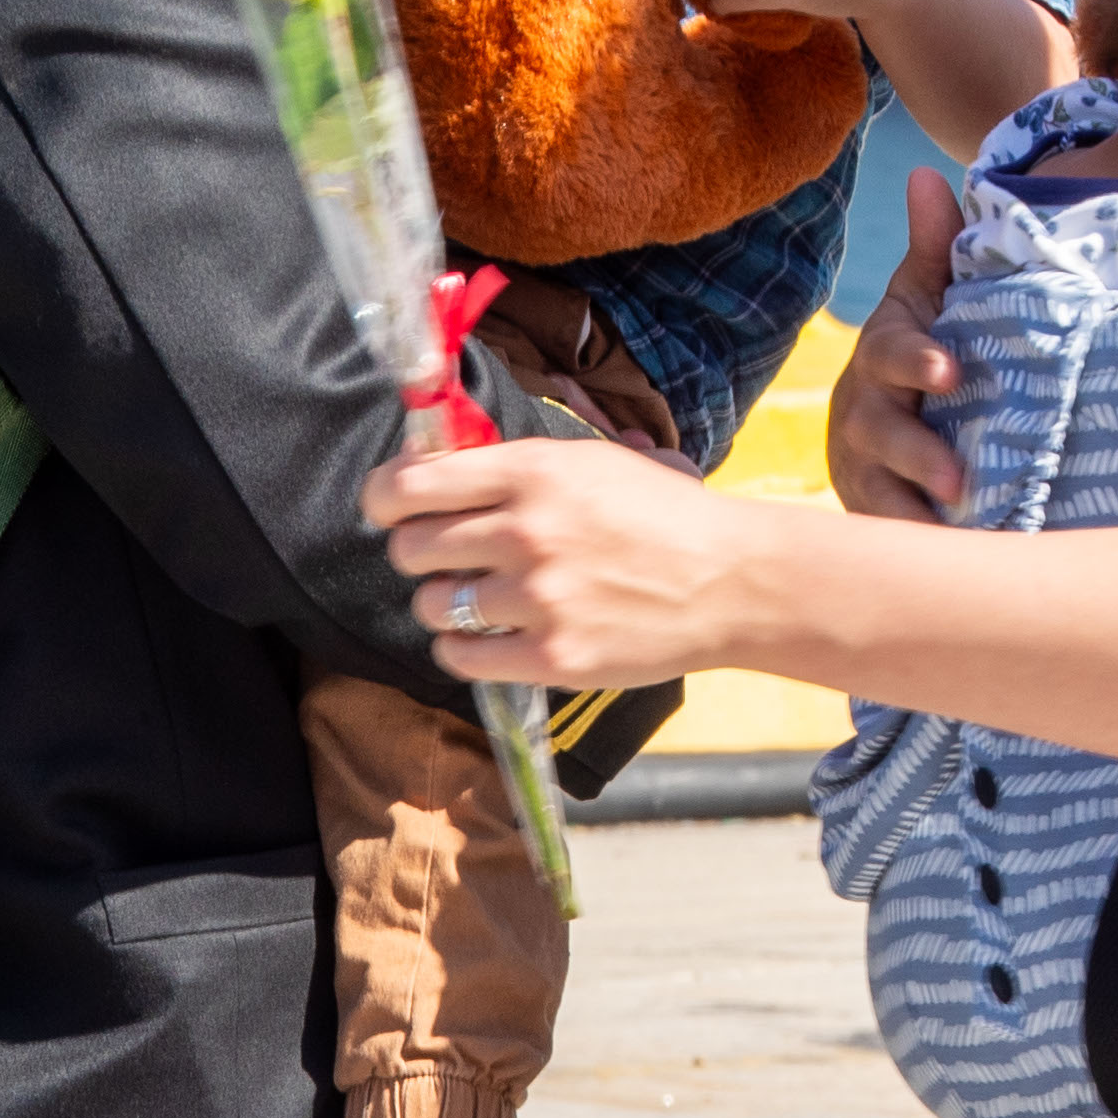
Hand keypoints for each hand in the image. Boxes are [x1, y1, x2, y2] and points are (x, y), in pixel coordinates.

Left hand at [367, 435, 760, 690]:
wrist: (734, 581)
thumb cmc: (664, 515)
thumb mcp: (592, 461)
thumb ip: (515, 464)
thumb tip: (437, 462)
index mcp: (533, 471)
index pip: (411, 483)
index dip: (383, 497)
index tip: (387, 507)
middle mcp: (526, 531)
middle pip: (411, 547)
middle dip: (417, 552)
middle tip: (442, 557)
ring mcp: (538, 598)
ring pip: (432, 604)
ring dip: (443, 603)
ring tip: (474, 600)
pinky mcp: (552, 656)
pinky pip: (461, 657)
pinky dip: (463, 649)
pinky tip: (488, 638)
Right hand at [829, 169, 970, 520]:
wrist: (882, 436)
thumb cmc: (920, 355)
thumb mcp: (928, 301)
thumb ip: (937, 247)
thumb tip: (929, 173)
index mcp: (884, 355)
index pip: (892, 352)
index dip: (917, 361)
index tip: (950, 372)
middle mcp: (865, 414)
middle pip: (880, 432)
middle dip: (916, 452)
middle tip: (957, 478)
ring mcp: (864, 472)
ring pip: (878, 494)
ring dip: (913, 512)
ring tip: (957, 529)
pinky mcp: (875, 521)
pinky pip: (889, 541)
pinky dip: (916, 555)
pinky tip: (952, 569)